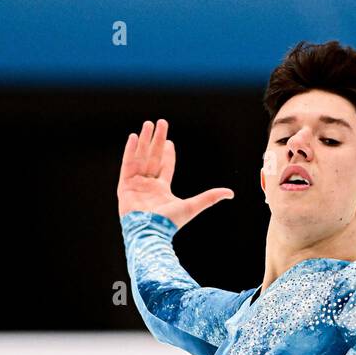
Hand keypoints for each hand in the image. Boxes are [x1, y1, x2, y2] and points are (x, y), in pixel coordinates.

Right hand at [117, 118, 232, 228]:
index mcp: (161, 189)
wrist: (150, 231)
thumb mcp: (193, 206)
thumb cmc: (170, 222)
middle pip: (153, 157)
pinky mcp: (125, 186)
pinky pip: (127, 164)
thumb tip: (230, 193)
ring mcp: (136, 185)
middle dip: (157, 140)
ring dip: (144, 141)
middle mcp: (148, 185)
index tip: (170, 141)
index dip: (168, 153)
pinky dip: (130, 151)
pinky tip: (133, 137)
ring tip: (147, 124)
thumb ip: (210, 197)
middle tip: (160, 123)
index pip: (165, 166)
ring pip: (141, 157)